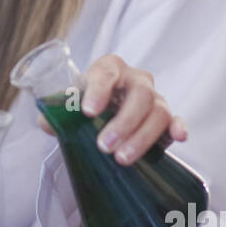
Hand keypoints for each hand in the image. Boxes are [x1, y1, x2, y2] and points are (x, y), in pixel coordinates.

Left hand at [36, 53, 187, 164]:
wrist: (101, 110)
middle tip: (104, 146)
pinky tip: (177, 138)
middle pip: (139, 95)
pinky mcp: (165, 117)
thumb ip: (56, 112)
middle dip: (123, 122)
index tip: (87, 111)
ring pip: (157, 111)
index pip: (105, 73)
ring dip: (141, 136)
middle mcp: (135, 79)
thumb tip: (48, 122)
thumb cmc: (84, 103)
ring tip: (122, 158)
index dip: (98, 91)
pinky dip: (177, 127)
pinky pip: (175, 119)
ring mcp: (153, 97)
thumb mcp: (68, 104)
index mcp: (109, 68)